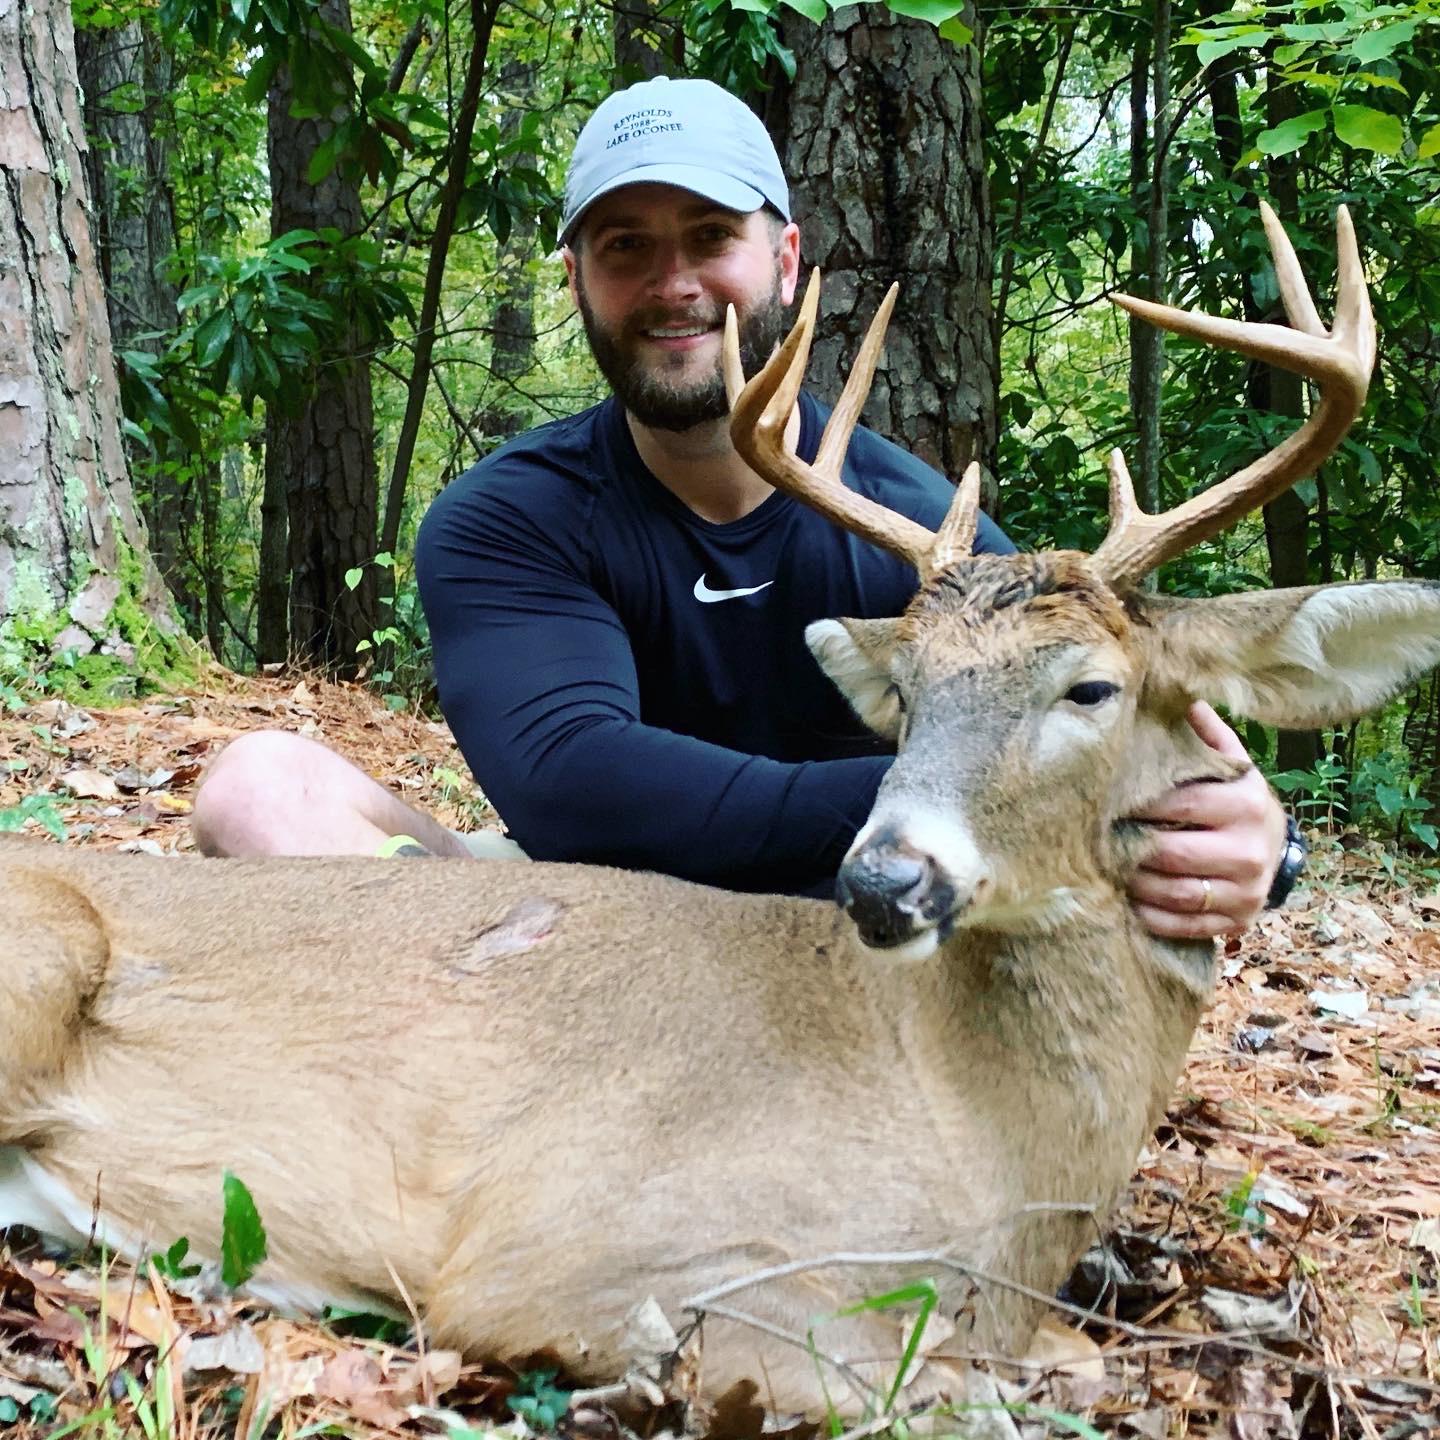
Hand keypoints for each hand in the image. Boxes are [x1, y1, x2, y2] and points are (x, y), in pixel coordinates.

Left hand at [1126, 702, 1286, 938]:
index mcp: (1245, 804)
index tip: (1104, 801)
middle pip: (1171, 852)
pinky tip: (1126, 902)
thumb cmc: (1236, 800)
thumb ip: (1207, 736)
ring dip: (1134, 884)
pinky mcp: (1237, 921)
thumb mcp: (1231, 765)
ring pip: (1176, 893)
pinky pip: (1185, 926)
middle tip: (1094, 839)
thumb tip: (1183, 699)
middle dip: (1129, 846)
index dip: (1137, 804)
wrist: (1276, 851)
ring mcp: (1246, 891)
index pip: (1179, 804)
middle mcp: (1250, 850)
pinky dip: (1151, 916)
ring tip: (1104, 869)